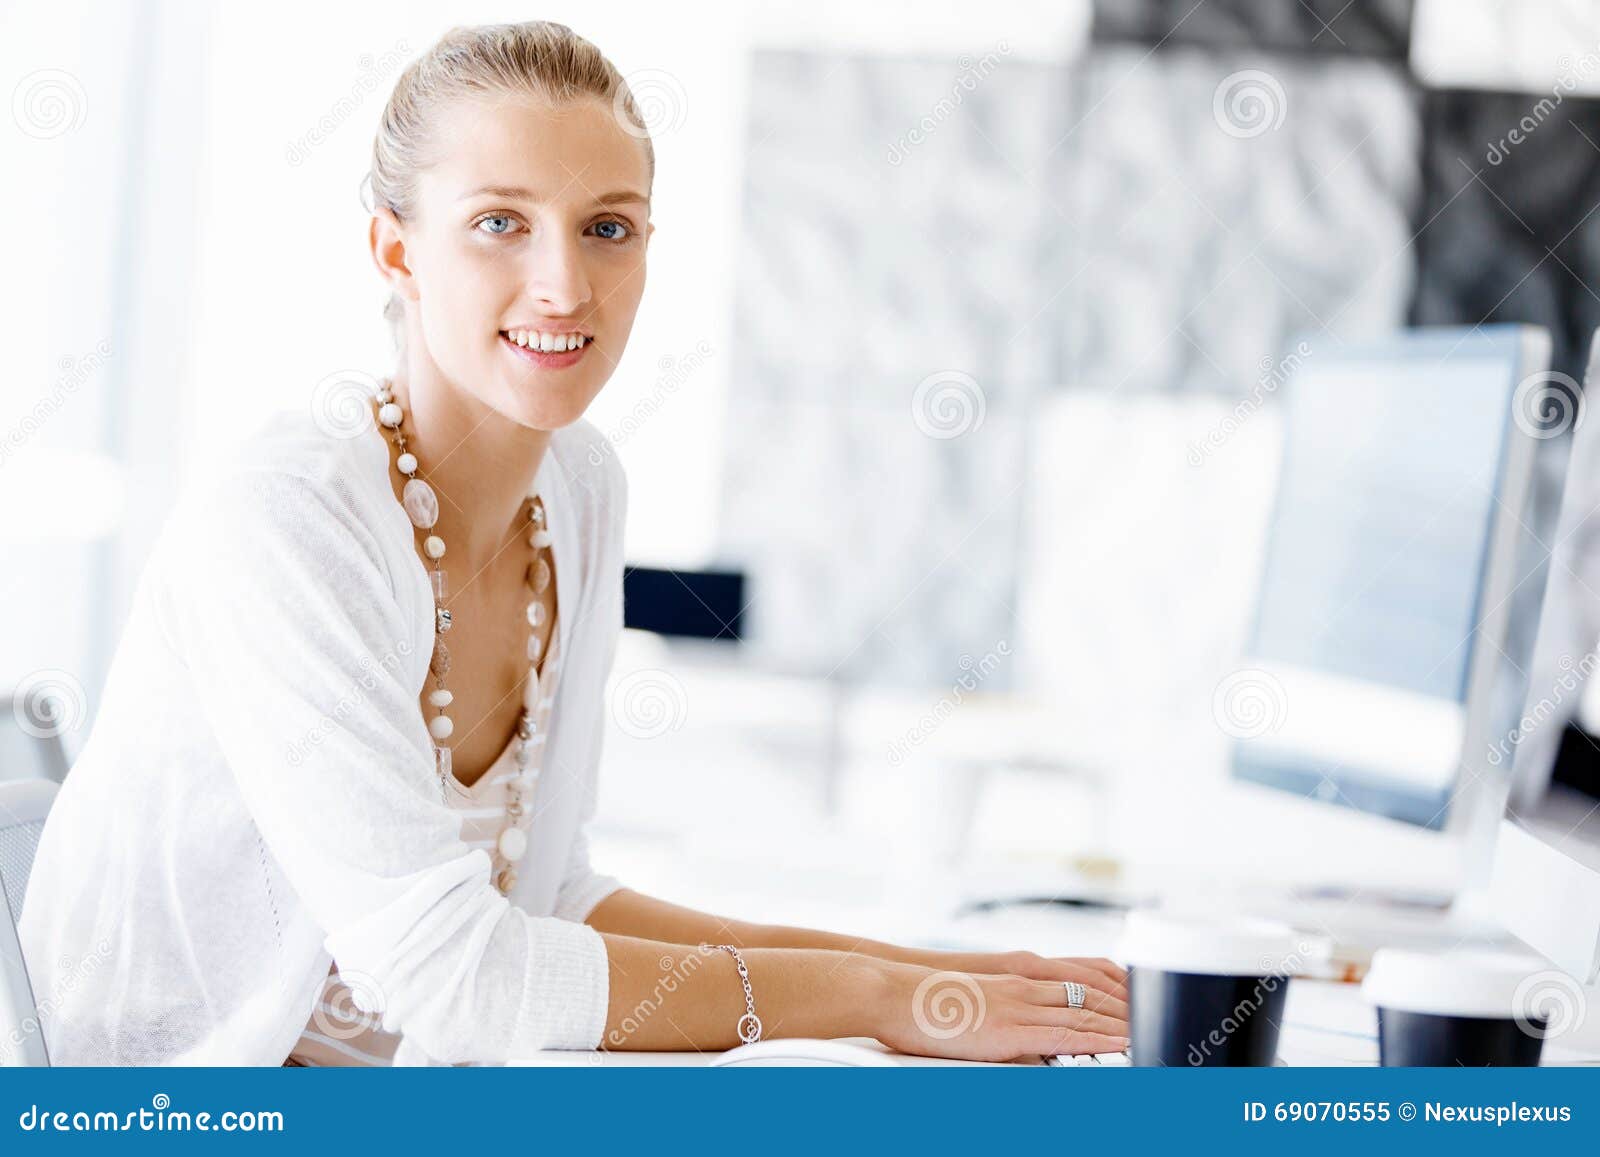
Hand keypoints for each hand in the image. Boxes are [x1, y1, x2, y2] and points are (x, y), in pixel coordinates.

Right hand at [870, 959, 1129, 1063]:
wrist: (892, 991)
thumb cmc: (922, 998)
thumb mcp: (972, 995)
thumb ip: (1004, 1008)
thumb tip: (1021, 1031)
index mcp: (1018, 972)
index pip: (1083, 975)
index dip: (1117, 987)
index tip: (1143, 997)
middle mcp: (1027, 982)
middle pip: (1095, 991)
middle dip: (1130, 1005)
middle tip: (1162, 1016)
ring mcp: (1022, 1004)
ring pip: (1089, 1012)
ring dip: (1124, 1024)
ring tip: (1153, 1032)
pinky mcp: (1013, 1028)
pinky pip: (1069, 1034)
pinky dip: (1100, 1040)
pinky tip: (1121, 1045)